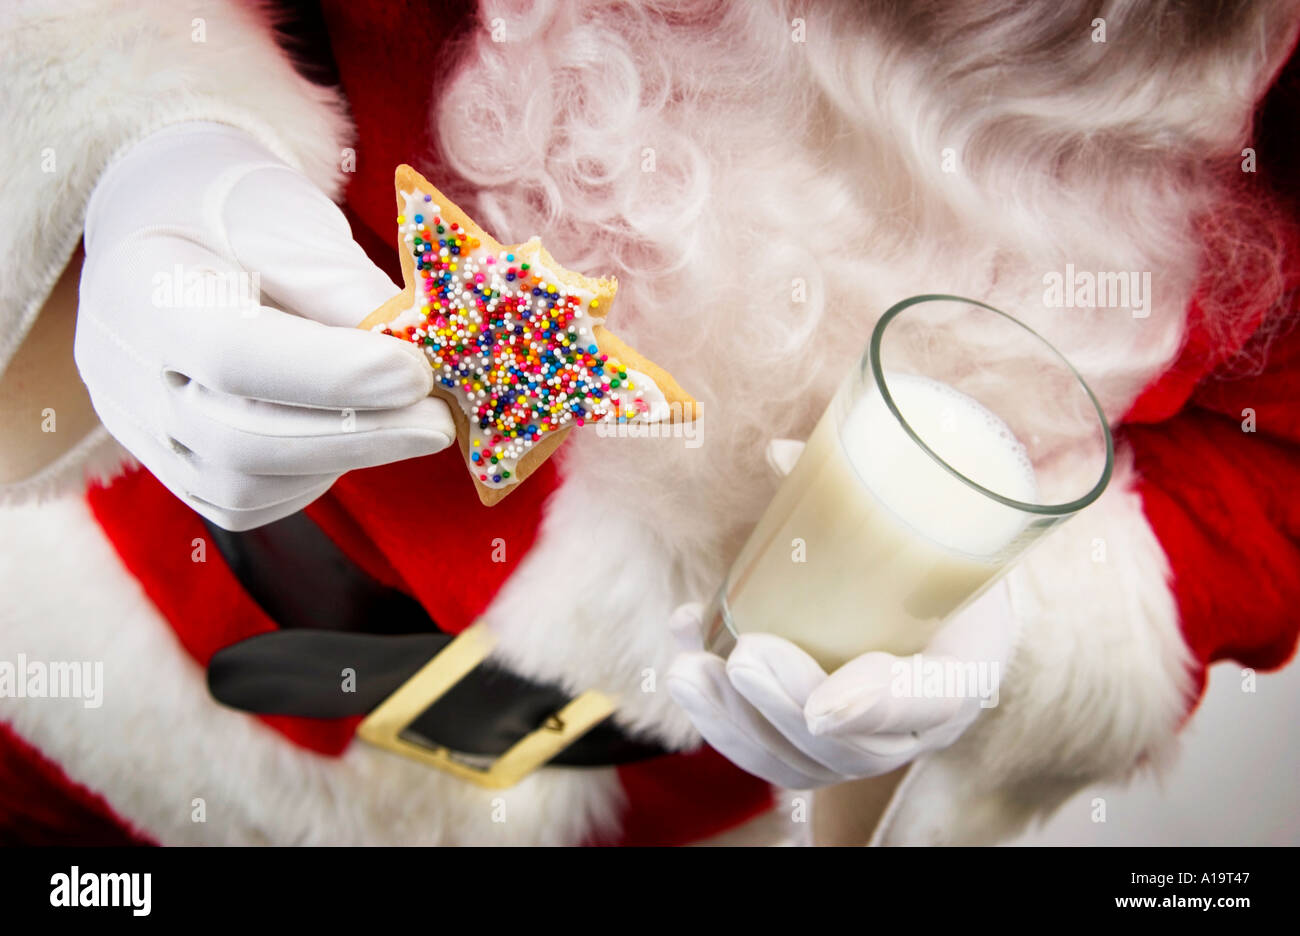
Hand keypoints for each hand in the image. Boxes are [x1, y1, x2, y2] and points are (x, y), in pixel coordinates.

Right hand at [76, 122, 452, 529]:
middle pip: (239, 440)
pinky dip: (316, 477)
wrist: (162, 228)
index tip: (417, 372)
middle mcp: (126, 374)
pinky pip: (251, 502)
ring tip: (406, 420)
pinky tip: (353, 434)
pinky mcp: (177, 470)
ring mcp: (144, 432)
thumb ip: (347, 287)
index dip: (335, 375)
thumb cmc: (233, 212)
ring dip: (345, 459)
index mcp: (141, 288)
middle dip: (357, 436)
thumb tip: (424, 351)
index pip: (233, 353)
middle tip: (439, 422)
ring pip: (247, 485)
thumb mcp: (288, 220)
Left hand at [666, 439, 1016, 788]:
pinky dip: (721, 721)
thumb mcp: (928, 516)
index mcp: (969, 662)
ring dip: (737, 722)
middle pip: (858, 748)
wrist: (947, 600)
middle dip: (785, 707)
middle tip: (742, 658)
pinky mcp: (824, 747)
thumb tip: (780, 455)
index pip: (936, 699)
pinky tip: (685, 661)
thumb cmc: (939, 549)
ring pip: (805, 762)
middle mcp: (923, 721)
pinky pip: (773, 757)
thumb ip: (863, 489)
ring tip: (687, 669)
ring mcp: (871, 742)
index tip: (822, 706)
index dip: (879, 706)